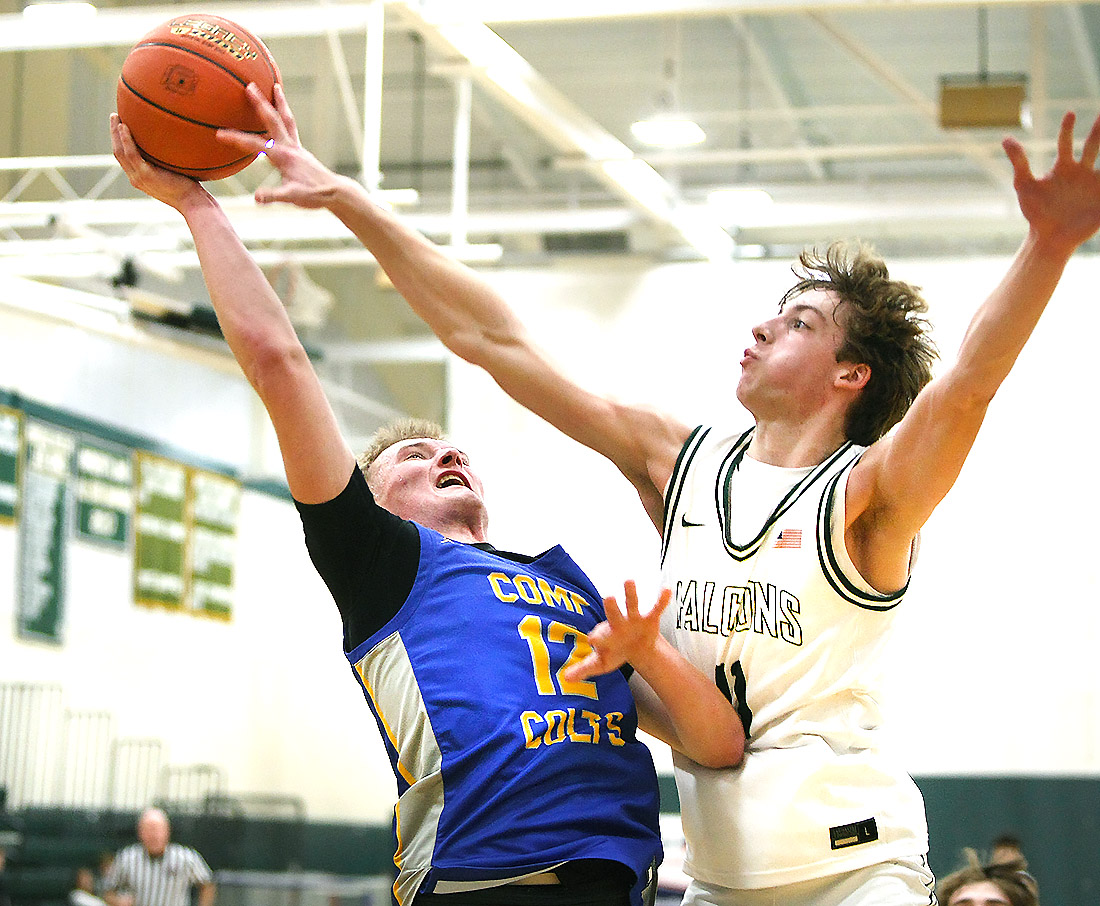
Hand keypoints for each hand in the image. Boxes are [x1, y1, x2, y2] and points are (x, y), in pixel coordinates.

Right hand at [110, 113, 208, 211]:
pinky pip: (132, 155)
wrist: (193, 203)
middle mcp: (136, 178)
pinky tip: (124, 127)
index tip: (119, 125)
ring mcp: (140, 178)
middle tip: (114, 116)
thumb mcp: (175, 172)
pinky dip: (126, 140)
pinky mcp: (146, 175)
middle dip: (113, 134)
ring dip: (115, 133)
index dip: (119, 141)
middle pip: (118, 153)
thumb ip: (168, 161)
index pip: (124, 158)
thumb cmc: (190, 188)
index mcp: (141, 178)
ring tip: (115, 116)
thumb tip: (174, 143)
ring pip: (120, 152)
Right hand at [216, 83, 345, 208]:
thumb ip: (273, 196)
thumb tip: (256, 198)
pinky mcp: (300, 150)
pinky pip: (290, 127)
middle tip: (250, 85)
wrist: (335, 192)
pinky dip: (284, 115)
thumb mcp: (292, 197)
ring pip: (286, 119)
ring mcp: (296, 147)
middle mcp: (290, 147)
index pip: (255, 146)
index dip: (236, 139)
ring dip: (280, 102)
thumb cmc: (313, 195)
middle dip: (260, 103)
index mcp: (283, 157)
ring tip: (276, 86)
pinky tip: (281, 112)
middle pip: (273, 120)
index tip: (219, 134)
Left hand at [561, 581, 670, 682]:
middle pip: (613, 613)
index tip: (592, 638)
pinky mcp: (649, 618)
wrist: (635, 648)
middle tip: (609, 597)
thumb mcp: (600, 663)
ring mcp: (633, 618)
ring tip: (629, 580)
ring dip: (630, 593)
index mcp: (605, 635)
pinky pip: (656, 608)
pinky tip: (667, 590)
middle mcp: (618, 623)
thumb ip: (584, 669)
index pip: (600, 636)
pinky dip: (662, 600)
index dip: (597, 637)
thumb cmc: (614, 652)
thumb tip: (566, 678)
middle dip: (611, 607)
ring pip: (631, 604)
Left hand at [1003, 111, 1099, 253]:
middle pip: (1093, 146)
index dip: (1067, 129)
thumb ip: (1019, 162)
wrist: (1049, 238)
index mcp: (1063, 168)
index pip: (1066, 143)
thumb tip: (1005, 138)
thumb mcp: (1025, 186)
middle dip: (1098, 130)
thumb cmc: (1036, 212)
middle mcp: (1081, 172)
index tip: (1070, 113)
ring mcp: (1094, 185)